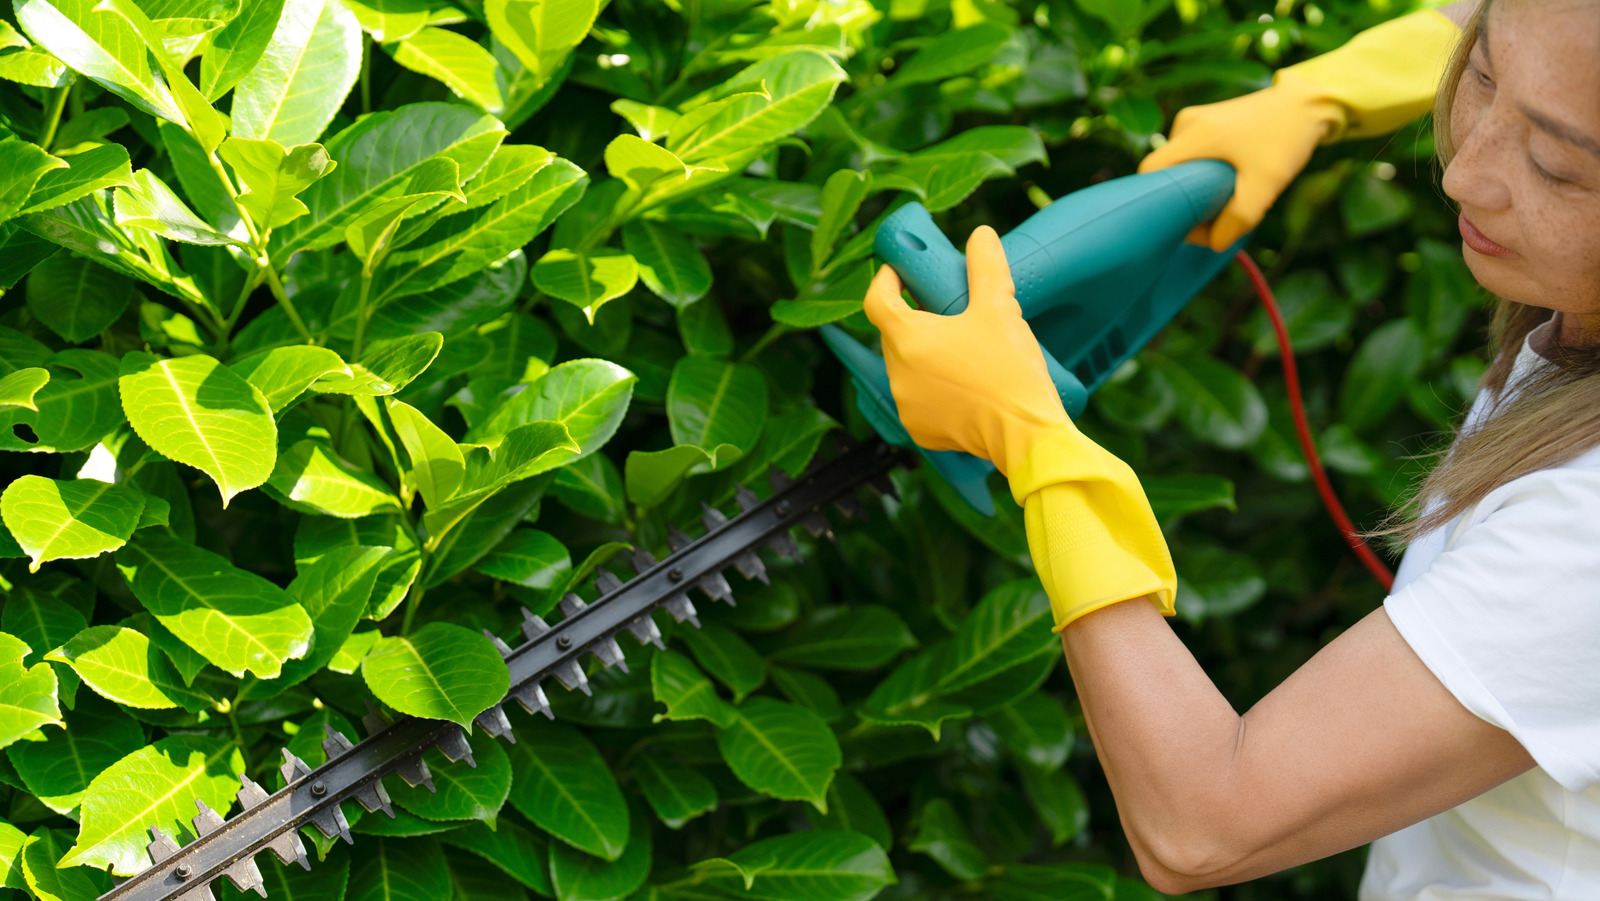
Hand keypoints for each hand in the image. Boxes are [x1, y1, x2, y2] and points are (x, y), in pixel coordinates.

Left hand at [862, 225, 1069, 475]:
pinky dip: (932, 388)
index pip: (876, 301)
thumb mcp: (1000, 309)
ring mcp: (906, 406)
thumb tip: (981, 235)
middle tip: (942, 309)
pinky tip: (960, 382)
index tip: (899, 274)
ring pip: (905, 368)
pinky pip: (918, 400)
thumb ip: (986, 267)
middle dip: (912, 318)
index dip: (885, 281)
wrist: (1025, 434)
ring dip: (923, 354)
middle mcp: (897, 374)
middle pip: (893, 334)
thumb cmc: (1009, 371)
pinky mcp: (920, 431)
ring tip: (959, 348)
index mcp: (908, 339)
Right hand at [1140, 9, 1459, 252]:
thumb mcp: (1265, 185)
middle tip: (1215, 216)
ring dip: (1199, 188)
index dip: (1159, 202)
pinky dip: (1207, 173)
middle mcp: (1186, 124)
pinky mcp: (1209, 121)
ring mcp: (1197, 120)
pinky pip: (1195, 156)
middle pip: (1166, 173)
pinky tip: (1233, 181)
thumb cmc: (1286, 140)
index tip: (1189, 220)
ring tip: (1230, 197)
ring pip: (1182, 166)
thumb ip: (1237, 219)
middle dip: (1185, 200)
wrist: (1311, 102)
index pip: (1149, 174)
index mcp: (1192, 135)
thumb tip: (1215, 243)